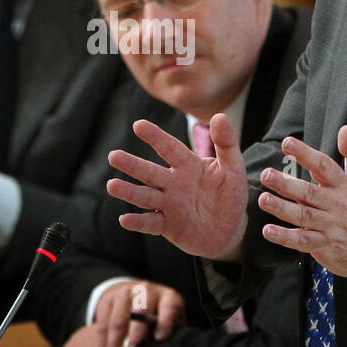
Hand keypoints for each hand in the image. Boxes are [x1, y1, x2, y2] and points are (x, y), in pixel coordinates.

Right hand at [93, 279, 185, 346]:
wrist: (137, 294)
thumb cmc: (158, 315)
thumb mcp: (171, 320)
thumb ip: (173, 334)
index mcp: (168, 297)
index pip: (169, 307)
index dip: (165, 323)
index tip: (160, 339)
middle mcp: (147, 291)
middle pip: (140, 312)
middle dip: (136, 336)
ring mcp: (125, 293)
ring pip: (117, 322)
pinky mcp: (108, 299)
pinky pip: (103, 324)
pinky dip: (103, 345)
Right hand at [106, 114, 246, 261]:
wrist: (231, 230)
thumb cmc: (229, 195)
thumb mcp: (234, 168)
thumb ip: (227, 143)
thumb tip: (219, 116)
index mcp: (187, 165)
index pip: (169, 148)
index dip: (155, 137)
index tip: (139, 125)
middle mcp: (173, 183)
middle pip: (149, 172)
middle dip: (132, 164)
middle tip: (113, 156)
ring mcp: (168, 204)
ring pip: (145, 196)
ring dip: (129, 191)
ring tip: (112, 185)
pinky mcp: (167, 226)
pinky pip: (151, 223)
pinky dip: (138, 221)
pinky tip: (124, 219)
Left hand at [256, 124, 346, 285]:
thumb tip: (346, 128)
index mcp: (344, 186)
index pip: (323, 166)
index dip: (305, 154)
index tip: (287, 143)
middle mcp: (336, 205)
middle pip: (308, 192)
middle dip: (286, 184)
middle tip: (266, 174)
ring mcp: (330, 226)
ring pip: (303, 216)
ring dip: (281, 208)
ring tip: (263, 199)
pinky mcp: (325, 245)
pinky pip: (303, 241)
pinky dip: (285, 237)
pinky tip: (269, 231)